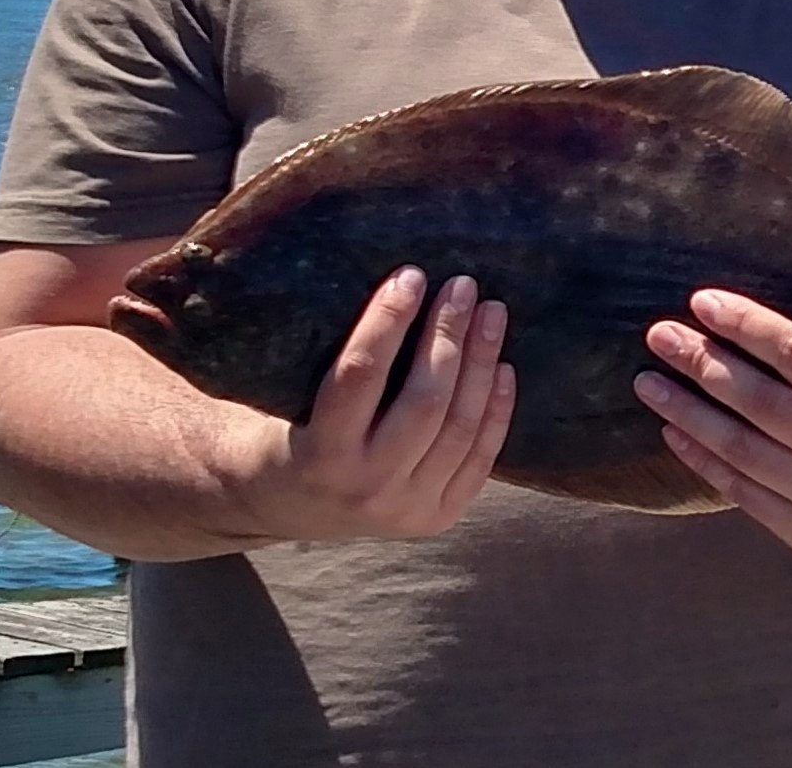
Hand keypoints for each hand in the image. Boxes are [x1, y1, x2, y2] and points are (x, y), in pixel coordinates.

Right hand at [224, 266, 514, 541]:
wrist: (289, 506)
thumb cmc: (288, 426)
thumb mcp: (286, 398)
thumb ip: (326, 353)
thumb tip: (386, 274)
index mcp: (317, 455)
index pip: (359, 377)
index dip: (387, 322)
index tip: (411, 274)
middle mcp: (364, 488)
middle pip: (424, 402)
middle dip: (449, 336)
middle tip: (464, 285)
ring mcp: (406, 509)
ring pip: (460, 426)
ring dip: (482, 363)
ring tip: (492, 313)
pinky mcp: (439, 518)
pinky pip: (480, 458)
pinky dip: (498, 409)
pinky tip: (505, 366)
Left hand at [636, 290, 791, 574]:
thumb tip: (744, 326)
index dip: (750, 327)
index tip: (704, 302)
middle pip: (762, 401)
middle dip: (703, 363)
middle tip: (661, 335)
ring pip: (742, 447)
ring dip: (687, 411)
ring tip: (649, 381)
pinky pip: (740, 490)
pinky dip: (701, 458)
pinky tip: (672, 430)